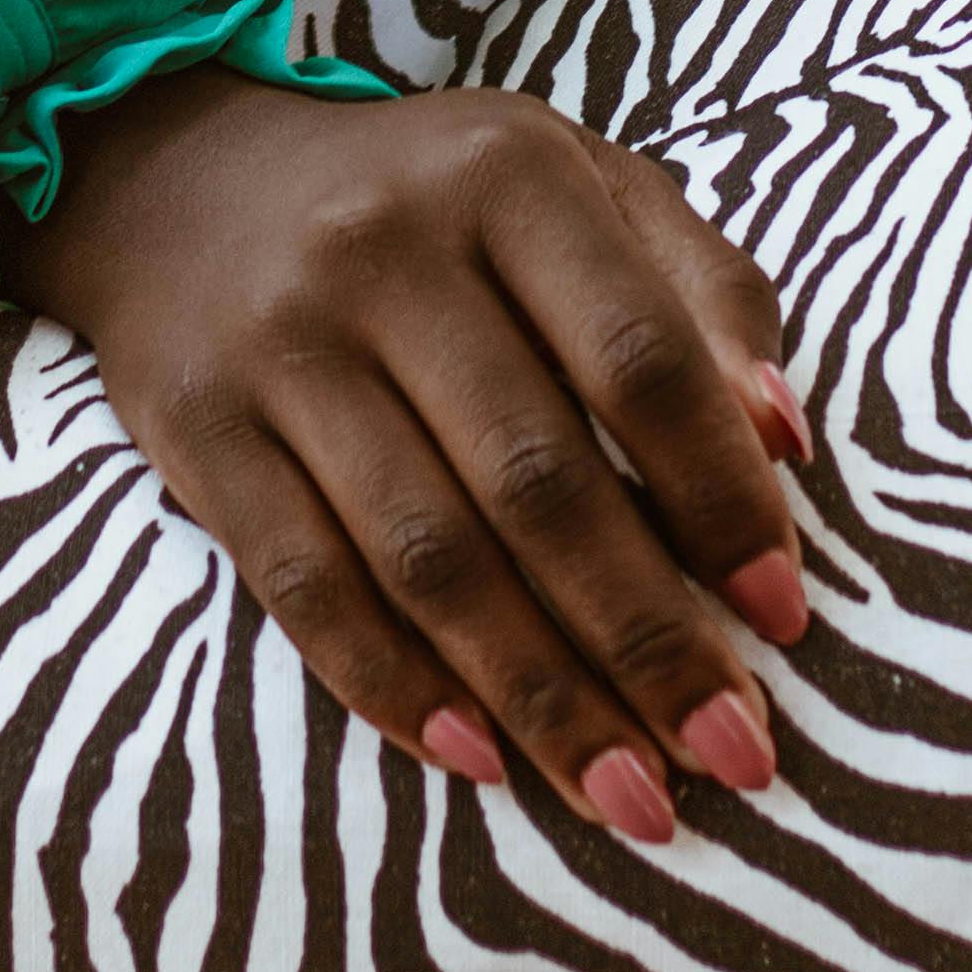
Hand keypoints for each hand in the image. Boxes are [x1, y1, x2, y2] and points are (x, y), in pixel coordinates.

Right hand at [7, 74, 810, 842]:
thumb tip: (784, 436)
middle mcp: (385, 248)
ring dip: (542, 697)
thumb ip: (698, 292)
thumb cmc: (434, 205)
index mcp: (507, 174)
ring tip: (634, 797)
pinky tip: (480, 760)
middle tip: (735, 756)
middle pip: (538, 480)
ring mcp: (281, 341)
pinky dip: (397, 687)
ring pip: (429, 556)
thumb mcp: (576, 189)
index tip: (785, 619)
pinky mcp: (195, 427)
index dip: (721, 497)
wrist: (185, 176)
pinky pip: (305, 587)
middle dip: (646, 639)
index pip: (640, 358)